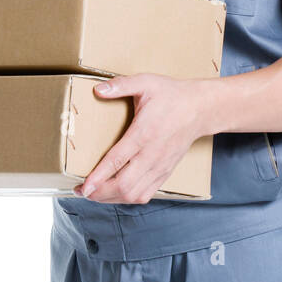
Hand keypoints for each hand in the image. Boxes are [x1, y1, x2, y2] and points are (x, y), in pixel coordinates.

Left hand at [74, 74, 209, 204]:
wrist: (201, 108)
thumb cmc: (172, 95)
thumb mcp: (146, 82)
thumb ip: (121, 85)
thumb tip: (97, 90)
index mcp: (143, 134)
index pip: (117, 161)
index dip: (98, 177)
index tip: (84, 187)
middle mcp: (152, 155)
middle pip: (124, 185)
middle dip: (99, 193)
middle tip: (81, 190)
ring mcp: (160, 166)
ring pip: (134, 194)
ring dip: (112, 199)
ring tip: (94, 194)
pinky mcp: (166, 172)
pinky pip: (146, 194)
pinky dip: (128, 198)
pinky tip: (115, 194)